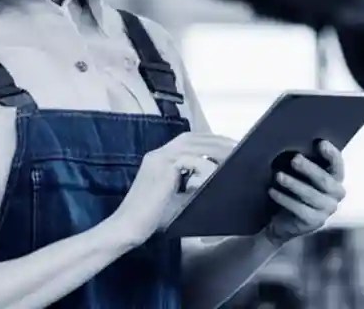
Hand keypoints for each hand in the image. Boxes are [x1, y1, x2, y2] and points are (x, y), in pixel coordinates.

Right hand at [108, 132, 235, 246]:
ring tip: (232, 154)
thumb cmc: (149, 218)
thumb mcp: (175, 199)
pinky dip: (204, 165)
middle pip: (191, 137)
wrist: (127, 227)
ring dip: (214, 147)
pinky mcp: (161, 169)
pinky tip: (216, 172)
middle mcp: (158, 154)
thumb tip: (213, 184)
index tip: (227, 146)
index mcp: (159, 159)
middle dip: (215, 139)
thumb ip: (190, 187)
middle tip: (236, 145)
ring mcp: (159, 159)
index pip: (187, 141)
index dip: (207, 141)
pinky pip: (190, 160)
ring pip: (192, 144)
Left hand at [263, 140, 346, 246]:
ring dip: (294, 184)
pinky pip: (300, 209)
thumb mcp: (300, 175)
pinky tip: (272, 191)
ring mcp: (326, 210)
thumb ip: (303, 161)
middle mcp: (336, 195)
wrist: (283, 221)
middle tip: (295, 158)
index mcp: (335, 178)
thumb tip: (292, 143)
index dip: (331, 154)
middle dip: (309, 168)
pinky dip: (285, 199)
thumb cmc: (293, 190)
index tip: (320, 143)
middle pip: (325, 180)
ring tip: (278, 176)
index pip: (338, 165)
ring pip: (311, 195)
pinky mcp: (314, 222)